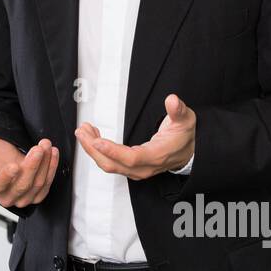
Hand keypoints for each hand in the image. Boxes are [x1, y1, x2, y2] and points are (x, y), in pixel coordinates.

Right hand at [0, 135, 58, 208]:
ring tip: (45, 145)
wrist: (3, 159)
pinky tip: (52, 153)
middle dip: (32, 165)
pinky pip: (46, 184)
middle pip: (22, 185)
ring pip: (36, 185)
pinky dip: (51, 168)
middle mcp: (5, 196)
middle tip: (38, 147)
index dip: (5, 177)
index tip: (14, 165)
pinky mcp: (36, 193)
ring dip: (44, 164)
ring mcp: (22, 197)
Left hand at [74, 93, 195, 179]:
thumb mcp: (186, 120)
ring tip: (84, 131)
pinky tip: (93, 138)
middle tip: (82, 131)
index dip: (112, 151)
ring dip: (93, 150)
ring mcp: (136, 170)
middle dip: (93, 149)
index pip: (131, 158)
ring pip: (109, 165)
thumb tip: (172, 100)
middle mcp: (144, 167)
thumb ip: (178, 110)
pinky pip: (111, 163)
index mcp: (156, 155)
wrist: (188, 152)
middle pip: (113, 164)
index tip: (97, 141)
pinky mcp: (131, 168)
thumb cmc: (185, 136)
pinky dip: (98, 152)